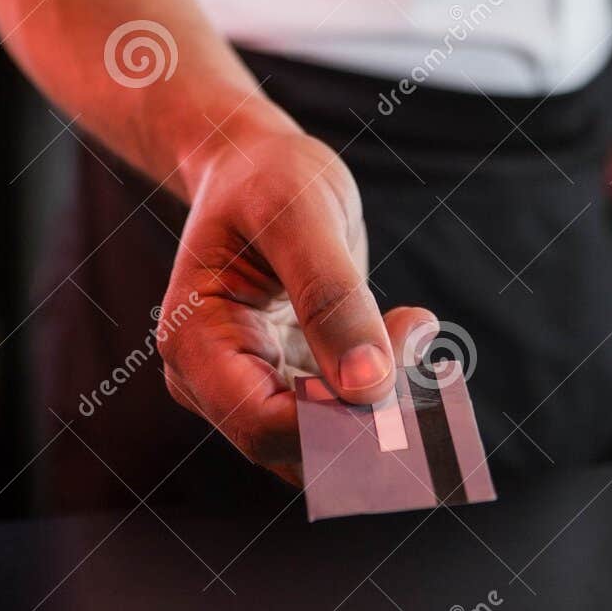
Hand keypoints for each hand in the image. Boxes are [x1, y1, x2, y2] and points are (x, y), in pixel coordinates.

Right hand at [158, 118, 437, 482]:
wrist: (256, 165)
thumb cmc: (267, 178)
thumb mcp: (301, 215)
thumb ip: (332, 298)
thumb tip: (369, 389)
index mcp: (195, 344)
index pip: (262, 423)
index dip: (336, 417)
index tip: (399, 365)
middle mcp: (215, 382)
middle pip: (297, 445)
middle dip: (370, 408)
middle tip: (416, 334)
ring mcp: (254, 388)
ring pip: (329, 443)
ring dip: (387, 401)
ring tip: (413, 325)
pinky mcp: (293, 384)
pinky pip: (344, 416)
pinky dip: (387, 387)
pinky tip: (408, 329)